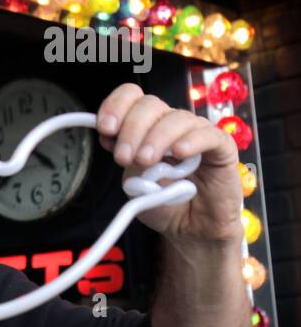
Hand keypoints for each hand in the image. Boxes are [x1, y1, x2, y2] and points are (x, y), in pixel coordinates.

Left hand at [96, 84, 242, 244]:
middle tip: (123, 158)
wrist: (190, 229)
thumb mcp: (133, 183)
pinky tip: (178, 153)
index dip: (116, 106)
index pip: (131, 97)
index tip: (105, 129)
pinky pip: (209, 135)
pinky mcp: (221, 148)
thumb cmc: (163, 203)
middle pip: (150, 104)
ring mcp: (196, 134)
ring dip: (156, 138)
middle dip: (131, 129)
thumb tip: (112, 137)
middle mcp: (169, 125)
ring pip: (177, 118)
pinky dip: (191, 141)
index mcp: (144, 127)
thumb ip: (125, 160)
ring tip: (146, 161)